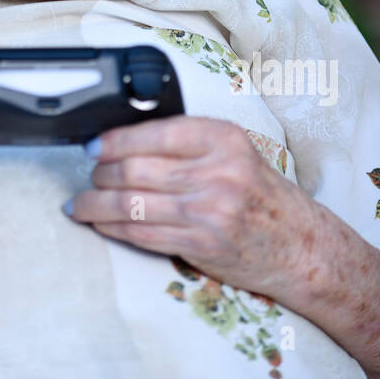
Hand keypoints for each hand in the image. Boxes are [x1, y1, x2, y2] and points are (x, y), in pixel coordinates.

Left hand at [66, 116, 320, 301]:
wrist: (300, 245)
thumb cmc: (261, 195)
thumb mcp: (233, 152)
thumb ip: (187, 142)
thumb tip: (123, 139)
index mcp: (223, 138)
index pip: (154, 132)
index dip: (114, 140)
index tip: (93, 145)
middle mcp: (217, 172)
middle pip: (135, 169)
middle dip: (99, 173)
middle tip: (87, 173)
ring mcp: (209, 211)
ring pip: (131, 204)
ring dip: (94, 204)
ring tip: (79, 204)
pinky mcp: (201, 245)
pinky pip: (142, 235)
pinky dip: (113, 229)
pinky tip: (100, 223)